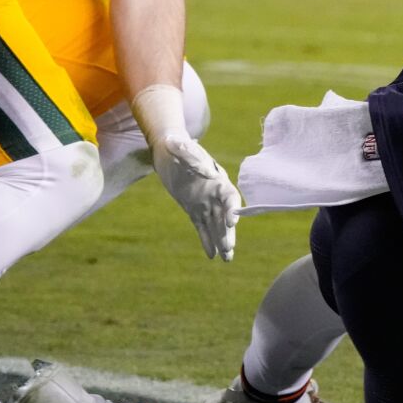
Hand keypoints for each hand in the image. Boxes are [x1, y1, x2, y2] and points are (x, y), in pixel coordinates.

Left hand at [152, 133, 240, 260]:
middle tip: (229, 250)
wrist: (169, 150)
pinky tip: (211, 256)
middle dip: (227, 233)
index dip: (233, 209)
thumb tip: (175, 143)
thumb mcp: (179, 146)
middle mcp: (214, 193)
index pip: (230, 196)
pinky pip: (201, 227)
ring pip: (215, 225)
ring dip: (221, 242)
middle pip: (224, 216)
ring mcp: (205, 202)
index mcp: (216, 179)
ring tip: (227, 260)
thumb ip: (181, 148)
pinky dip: (206, 241)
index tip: (232, 223)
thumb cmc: (176, 145)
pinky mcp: (193, 209)